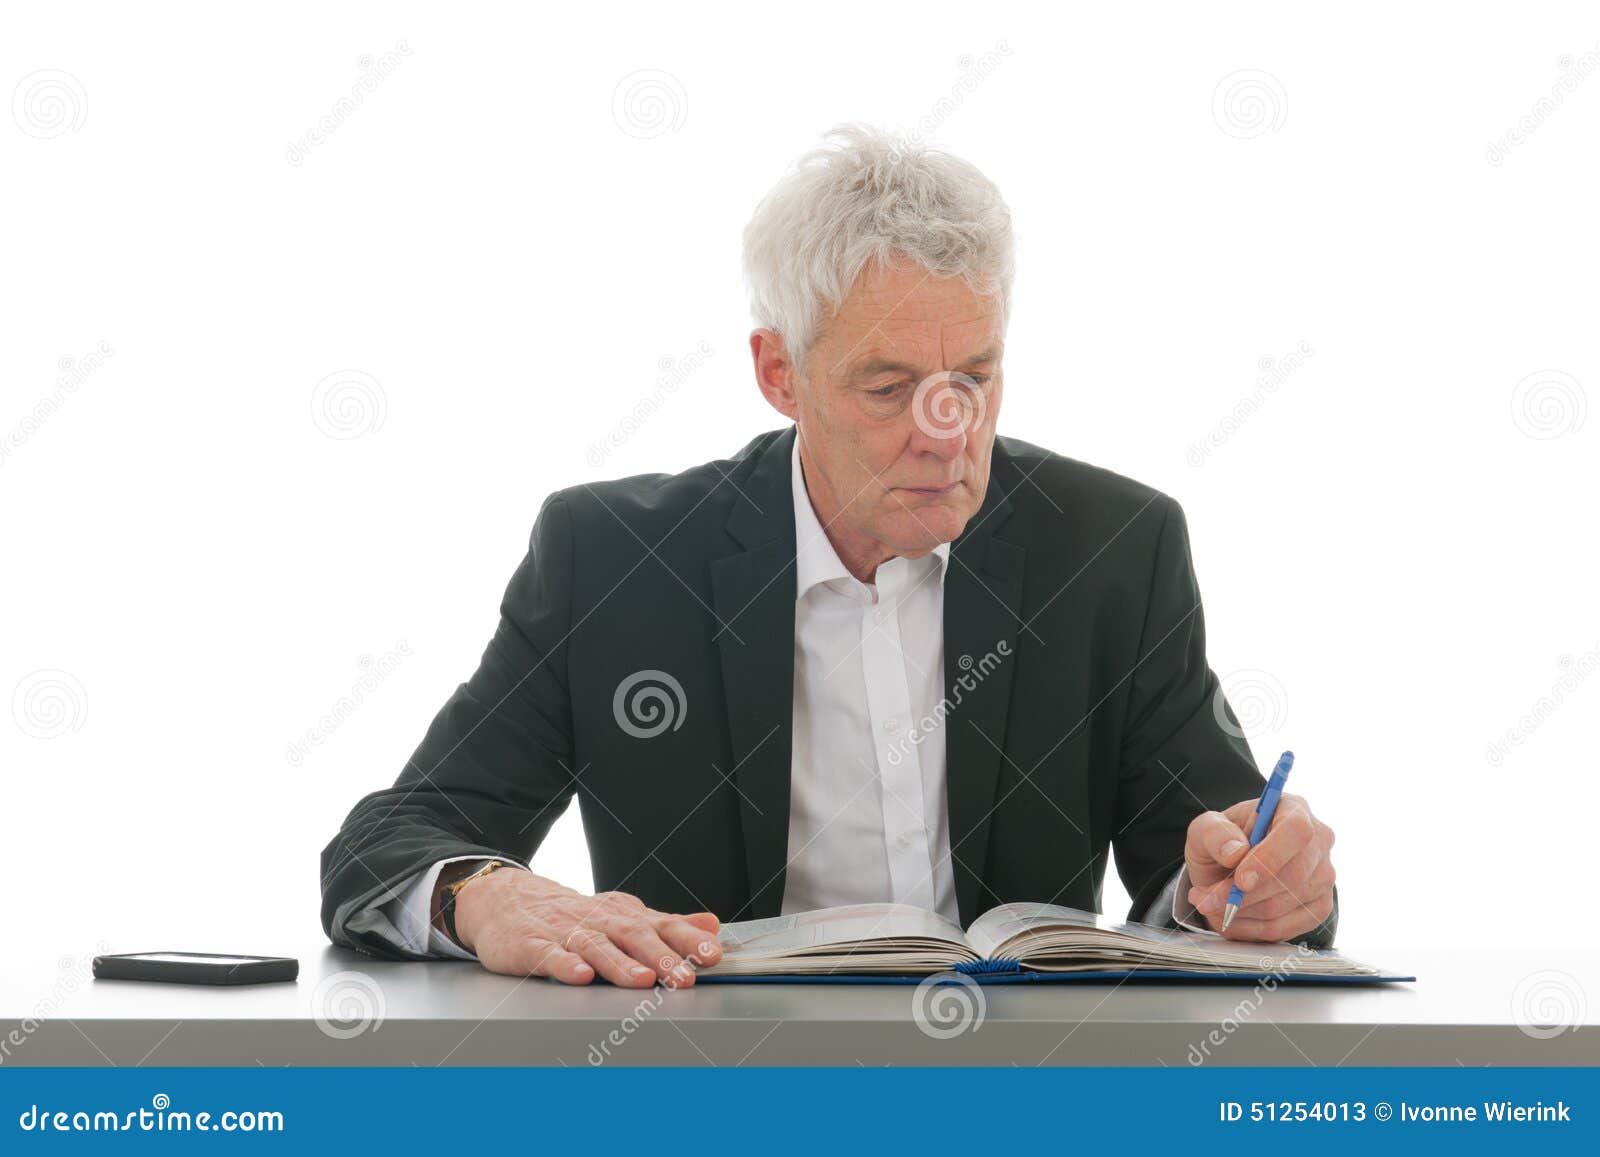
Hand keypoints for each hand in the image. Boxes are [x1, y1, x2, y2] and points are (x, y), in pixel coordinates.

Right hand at [449, 867, 722, 985]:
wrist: (509, 901)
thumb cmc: (574, 917)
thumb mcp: (623, 916)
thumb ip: (668, 926)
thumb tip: (713, 926)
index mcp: (623, 915)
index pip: (662, 925)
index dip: (688, 939)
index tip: (712, 954)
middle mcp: (598, 921)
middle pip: (632, 936)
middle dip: (661, 957)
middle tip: (685, 977)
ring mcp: (564, 931)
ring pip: (595, 946)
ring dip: (619, 964)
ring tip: (642, 980)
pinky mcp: (531, 944)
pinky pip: (549, 954)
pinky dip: (565, 964)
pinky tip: (580, 976)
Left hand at [1182, 793, 1335, 941]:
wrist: (1228, 868)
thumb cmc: (1222, 842)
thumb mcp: (1205, 829)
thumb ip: (1214, 833)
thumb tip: (1235, 852)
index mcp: (1293, 808)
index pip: (1296, 831)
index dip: (1270, 858)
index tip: (1240, 880)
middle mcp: (1318, 840)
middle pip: (1293, 875)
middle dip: (1244, 895)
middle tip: (1205, 900)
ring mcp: (1324, 876)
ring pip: (1286, 904)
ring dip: (1241, 912)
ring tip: (1210, 905)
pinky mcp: (1319, 907)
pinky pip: (1287, 927)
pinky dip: (1252, 929)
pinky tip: (1230, 919)